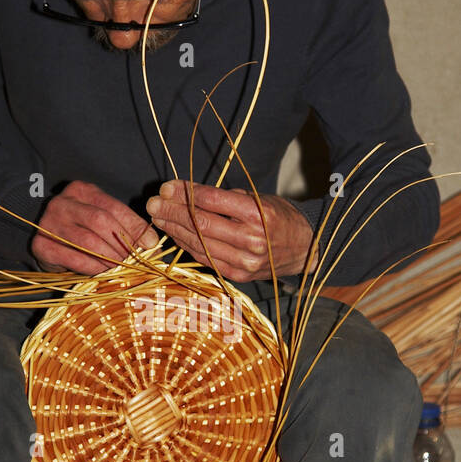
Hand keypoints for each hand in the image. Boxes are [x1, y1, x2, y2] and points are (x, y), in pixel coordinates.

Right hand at [32, 180, 158, 274]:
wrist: (48, 242)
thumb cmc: (80, 230)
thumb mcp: (102, 220)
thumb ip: (124, 226)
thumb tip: (152, 243)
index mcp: (81, 191)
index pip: (113, 207)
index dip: (135, 226)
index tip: (151, 243)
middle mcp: (62, 203)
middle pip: (101, 222)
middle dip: (123, 243)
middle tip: (135, 258)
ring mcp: (49, 223)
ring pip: (89, 242)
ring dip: (110, 257)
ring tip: (122, 266)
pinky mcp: (42, 246)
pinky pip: (76, 259)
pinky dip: (95, 268)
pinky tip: (104, 271)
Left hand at [144, 181, 318, 281]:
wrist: (307, 248)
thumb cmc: (281, 217)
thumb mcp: (260, 198)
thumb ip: (227, 198)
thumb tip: (187, 193)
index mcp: (258, 214)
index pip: (213, 201)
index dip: (186, 193)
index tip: (167, 186)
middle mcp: (251, 240)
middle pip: (202, 223)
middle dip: (173, 211)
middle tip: (152, 201)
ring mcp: (244, 261)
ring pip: (200, 243)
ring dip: (174, 229)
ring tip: (157, 216)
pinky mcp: (238, 275)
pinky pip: (206, 258)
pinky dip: (187, 245)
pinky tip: (174, 233)